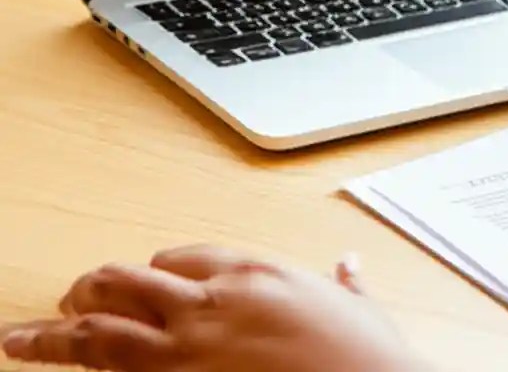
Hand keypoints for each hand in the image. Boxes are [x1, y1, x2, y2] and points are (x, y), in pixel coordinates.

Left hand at [1, 245, 424, 371]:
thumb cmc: (365, 357)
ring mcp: (186, 349)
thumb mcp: (360, 311)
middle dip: (91, 289)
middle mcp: (210, 302)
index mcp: (253, 273)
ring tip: (21, 338)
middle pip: (125, 281)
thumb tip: (351, 266)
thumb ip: (347, 285)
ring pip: (99, 328)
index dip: (156, 270)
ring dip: (54, 332)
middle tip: (68, 299)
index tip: (147, 279)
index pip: (179, 257)